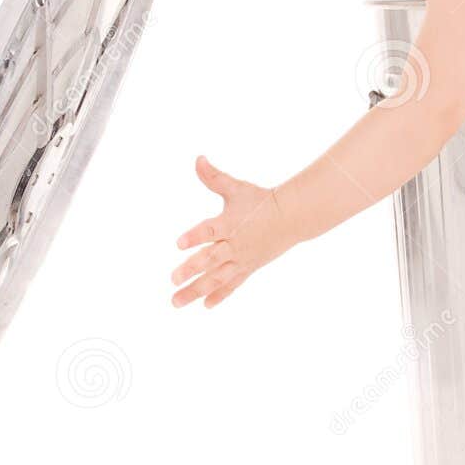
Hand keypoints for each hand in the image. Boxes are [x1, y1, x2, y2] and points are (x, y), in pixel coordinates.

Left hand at [171, 156, 292, 308]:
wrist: (292, 217)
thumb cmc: (261, 200)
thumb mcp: (237, 188)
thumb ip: (214, 177)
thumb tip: (198, 159)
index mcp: (229, 223)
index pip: (209, 230)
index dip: (194, 236)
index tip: (178, 244)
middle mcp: (234, 244)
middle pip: (210, 260)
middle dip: (191, 270)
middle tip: (172, 280)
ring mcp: (241, 259)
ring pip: (217, 278)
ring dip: (196, 290)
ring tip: (176, 302)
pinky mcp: (248, 268)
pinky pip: (232, 285)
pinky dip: (220, 295)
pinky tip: (205, 305)